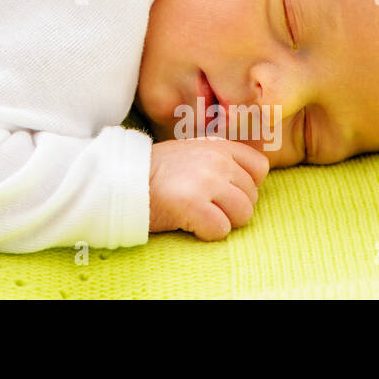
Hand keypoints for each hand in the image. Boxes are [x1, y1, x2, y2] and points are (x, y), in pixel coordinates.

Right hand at [148, 137, 268, 240]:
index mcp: (218, 146)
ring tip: (197, 214)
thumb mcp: (190, 152)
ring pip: (242, 215)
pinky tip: (187, 222)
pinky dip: (206, 232)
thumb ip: (218, 160)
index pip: (259, 168)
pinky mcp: (193, 205)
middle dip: (231, 207)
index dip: (246, 185)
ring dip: (222, 221)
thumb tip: (248, 180)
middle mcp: (217, 161)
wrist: (119, 178)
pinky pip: (221, 230)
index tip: (223, 192)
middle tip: (203, 205)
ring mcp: (206, 182)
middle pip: (251, 197)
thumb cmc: (155, 171)